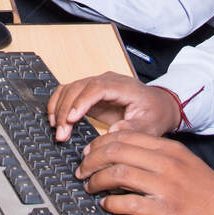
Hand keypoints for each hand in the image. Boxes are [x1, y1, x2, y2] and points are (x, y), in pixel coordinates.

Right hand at [47, 72, 179, 141]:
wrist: (158, 106)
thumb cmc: (154, 114)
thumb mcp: (150, 125)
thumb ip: (133, 128)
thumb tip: (112, 132)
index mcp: (123, 87)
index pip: (96, 88)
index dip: (81, 102)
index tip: (71, 119)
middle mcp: (106, 81)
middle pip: (79, 87)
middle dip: (66, 110)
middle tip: (61, 133)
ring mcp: (96, 85)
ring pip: (70, 88)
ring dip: (59, 108)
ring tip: (57, 129)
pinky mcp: (89, 93)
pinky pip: (68, 93)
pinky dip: (58, 104)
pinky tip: (55, 120)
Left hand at [76, 131, 213, 214]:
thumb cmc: (209, 191)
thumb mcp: (185, 163)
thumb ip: (158, 156)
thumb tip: (125, 156)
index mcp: (169, 149)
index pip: (125, 137)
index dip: (100, 144)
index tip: (88, 153)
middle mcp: (166, 164)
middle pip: (116, 151)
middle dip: (91, 160)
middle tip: (81, 170)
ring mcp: (166, 187)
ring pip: (119, 174)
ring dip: (97, 180)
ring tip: (89, 186)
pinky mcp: (167, 211)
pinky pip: (130, 203)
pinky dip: (113, 203)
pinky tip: (107, 204)